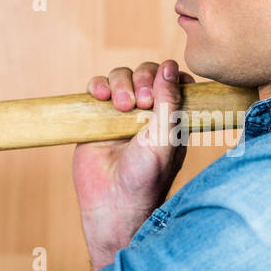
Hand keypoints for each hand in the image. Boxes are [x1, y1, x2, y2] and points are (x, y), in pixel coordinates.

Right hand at [72, 60, 195, 269]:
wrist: (113, 203)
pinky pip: (97, 88)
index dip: (168, 76)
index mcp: (171, 117)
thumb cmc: (146, 177)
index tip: (162, 90)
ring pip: (121, 76)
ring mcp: (120, 114)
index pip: (173, 80)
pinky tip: (100, 96)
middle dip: (142, 79)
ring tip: (120, 104)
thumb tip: (171, 66)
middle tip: (140, 103)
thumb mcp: (165, 137)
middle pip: (145, 73)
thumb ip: (170, 101)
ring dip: (120, 82)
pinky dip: (98, 85)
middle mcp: (147, 112)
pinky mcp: (96, 118)